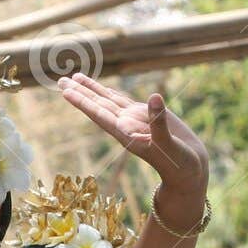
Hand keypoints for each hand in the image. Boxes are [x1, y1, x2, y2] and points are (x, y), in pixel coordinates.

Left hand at [57, 74, 207, 195]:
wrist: (187, 170)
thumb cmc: (178, 162)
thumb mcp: (168, 144)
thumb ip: (159, 122)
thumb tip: (153, 97)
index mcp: (126, 133)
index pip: (99, 114)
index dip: (83, 102)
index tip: (66, 91)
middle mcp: (126, 126)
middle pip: (98, 105)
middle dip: (80, 92)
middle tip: (60, 80)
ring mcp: (135, 121)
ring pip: (109, 101)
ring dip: (92, 90)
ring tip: (75, 77)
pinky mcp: (147, 117)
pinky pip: (125, 102)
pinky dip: (112, 94)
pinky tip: (104, 89)